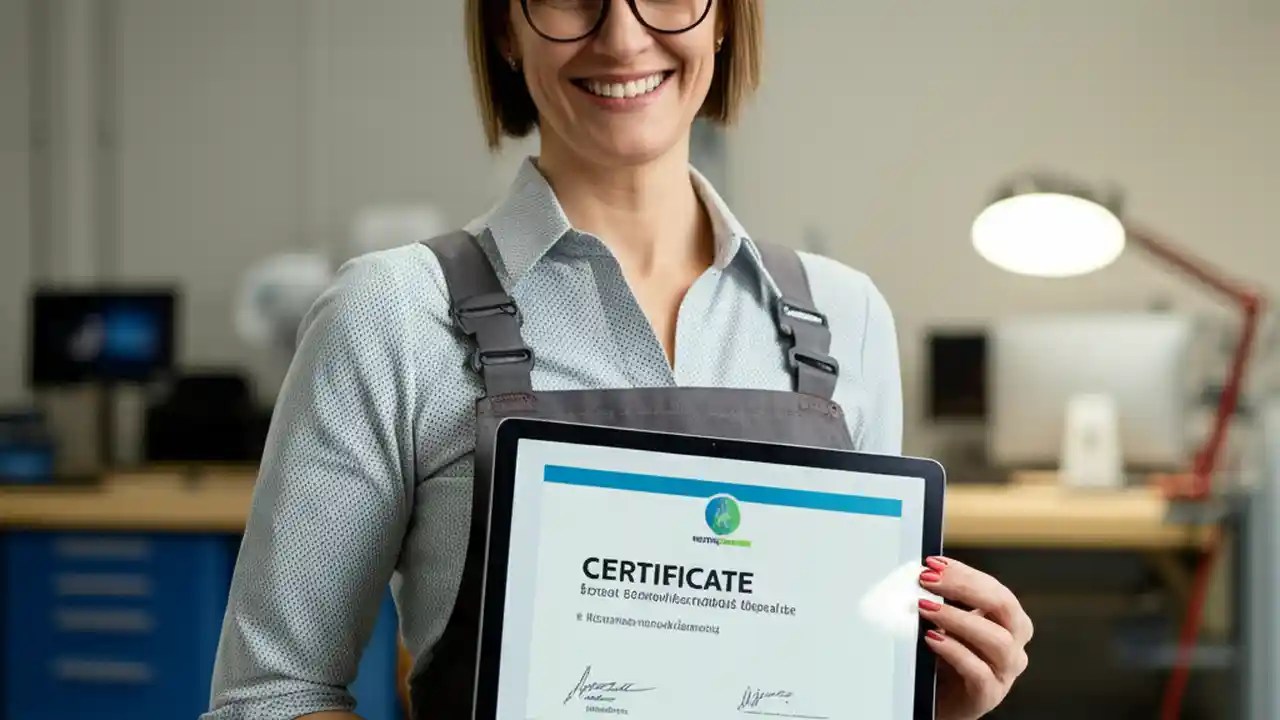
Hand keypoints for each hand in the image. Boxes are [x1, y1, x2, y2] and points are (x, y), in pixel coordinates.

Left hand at [917, 557, 1031, 719]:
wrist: (944, 701)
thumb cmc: (949, 658)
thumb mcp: (949, 624)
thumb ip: (944, 601)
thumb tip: (924, 574)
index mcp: (1010, 622)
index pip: (996, 590)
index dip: (965, 574)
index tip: (934, 564)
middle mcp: (1014, 644)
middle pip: (1004, 607)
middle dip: (964, 587)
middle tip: (929, 580)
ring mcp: (1005, 671)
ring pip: (997, 640)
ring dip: (958, 618)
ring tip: (926, 609)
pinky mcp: (989, 694)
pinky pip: (978, 671)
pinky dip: (954, 650)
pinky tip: (932, 639)